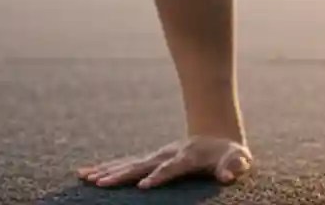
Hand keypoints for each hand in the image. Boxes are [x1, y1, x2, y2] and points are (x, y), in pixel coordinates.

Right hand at [75, 135, 252, 188]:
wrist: (217, 137)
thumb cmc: (229, 154)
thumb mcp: (238, 159)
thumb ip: (234, 165)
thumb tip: (229, 175)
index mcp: (189, 156)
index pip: (171, 167)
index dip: (159, 176)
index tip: (143, 186)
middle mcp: (168, 154)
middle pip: (143, 165)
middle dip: (123, 174)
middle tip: (103, 183)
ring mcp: (157, 156)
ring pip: (129, 163)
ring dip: (108, 170)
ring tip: (86, 177)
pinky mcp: (149, 160)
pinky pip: (125, 165)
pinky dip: (106, 168)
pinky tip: (87, 174)